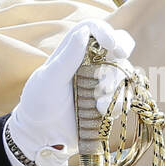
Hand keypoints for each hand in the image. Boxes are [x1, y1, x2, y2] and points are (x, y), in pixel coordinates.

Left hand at [9, 20, 135, 165]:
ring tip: (98, 101)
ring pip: (124, 72)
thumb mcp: (49, 79)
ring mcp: (103, 81)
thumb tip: (84, 32)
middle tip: (122, 55)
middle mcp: (91, 62)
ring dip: (116, 83)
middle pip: (118, 44)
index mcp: (73, 50)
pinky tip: (101, 110)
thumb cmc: (39, 103)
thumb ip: (67, 57)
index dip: (105, 31)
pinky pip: (125, 96)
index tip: (110, 44)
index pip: (93, 29)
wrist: (42, 136)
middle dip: (124, 47)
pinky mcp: (110, 101)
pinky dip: (117, 102)